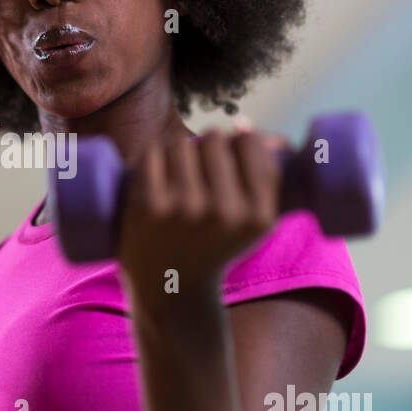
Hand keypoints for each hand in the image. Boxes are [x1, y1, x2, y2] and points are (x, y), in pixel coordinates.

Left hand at [117, 126, 284, 320]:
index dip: (236, 142)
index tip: (228, 160)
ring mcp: (185, 209)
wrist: (171, 287)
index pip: (248, 142)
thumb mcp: (253, 220)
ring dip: (177, 154)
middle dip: (205, 147)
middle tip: (198, 173)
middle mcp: (224, 213)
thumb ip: (262, 173)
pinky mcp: (149, 207)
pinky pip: (153, 153)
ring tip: (178, 179)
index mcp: (258, 216)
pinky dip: (153, 159)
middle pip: (214, 138)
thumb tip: (244, 124)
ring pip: (180, 144)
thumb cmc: (215, 242)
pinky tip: (157, 180)